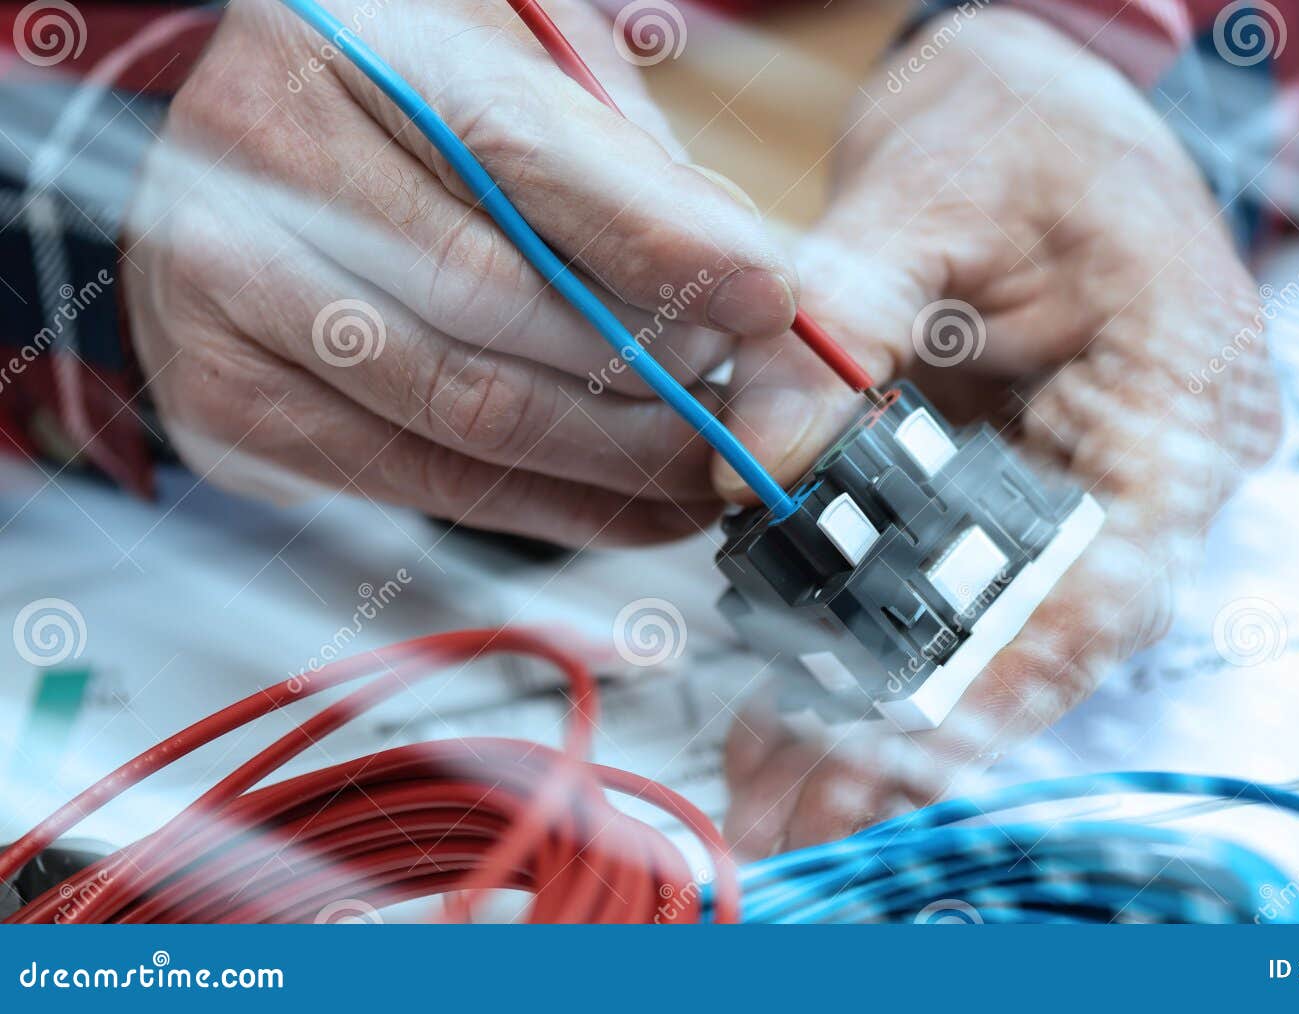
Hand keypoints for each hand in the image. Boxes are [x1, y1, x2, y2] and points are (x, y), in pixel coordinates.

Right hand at [124, 0, 797, 544]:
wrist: (237, 155)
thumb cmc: (407, 107)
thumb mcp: (523, 76)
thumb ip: (625, 166)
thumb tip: (743, 286)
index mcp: (353, 42)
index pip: (523, 154)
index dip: (660, 241)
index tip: (766, 301)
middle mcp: (263, 160)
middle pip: (499, 305)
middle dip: (655, 371)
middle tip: (743, 400)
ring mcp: (227, 292)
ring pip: (470, 416)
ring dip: (620, 459)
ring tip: (709, 462)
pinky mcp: (231, 402)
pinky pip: (428, 485)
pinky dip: (558, 509)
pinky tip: (636, 504)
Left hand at [715, 9, 1281, 854]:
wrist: (1028, 105)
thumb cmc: (1014, 127)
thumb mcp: (924, 191)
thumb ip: (843, 318)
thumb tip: (753, 462)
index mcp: (1181, 373)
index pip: (1113, 562)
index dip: (1013, 672)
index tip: (912, 749)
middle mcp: (1149, 456)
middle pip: (1046, 628)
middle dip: (922, 729)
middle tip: (808, 814)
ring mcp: (1085, 484)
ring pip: (991, 630)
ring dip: (883, 712)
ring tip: (779, 792)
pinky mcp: (1017, 492)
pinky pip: (950, 590)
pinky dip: (869, 647)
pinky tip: (791, 710)